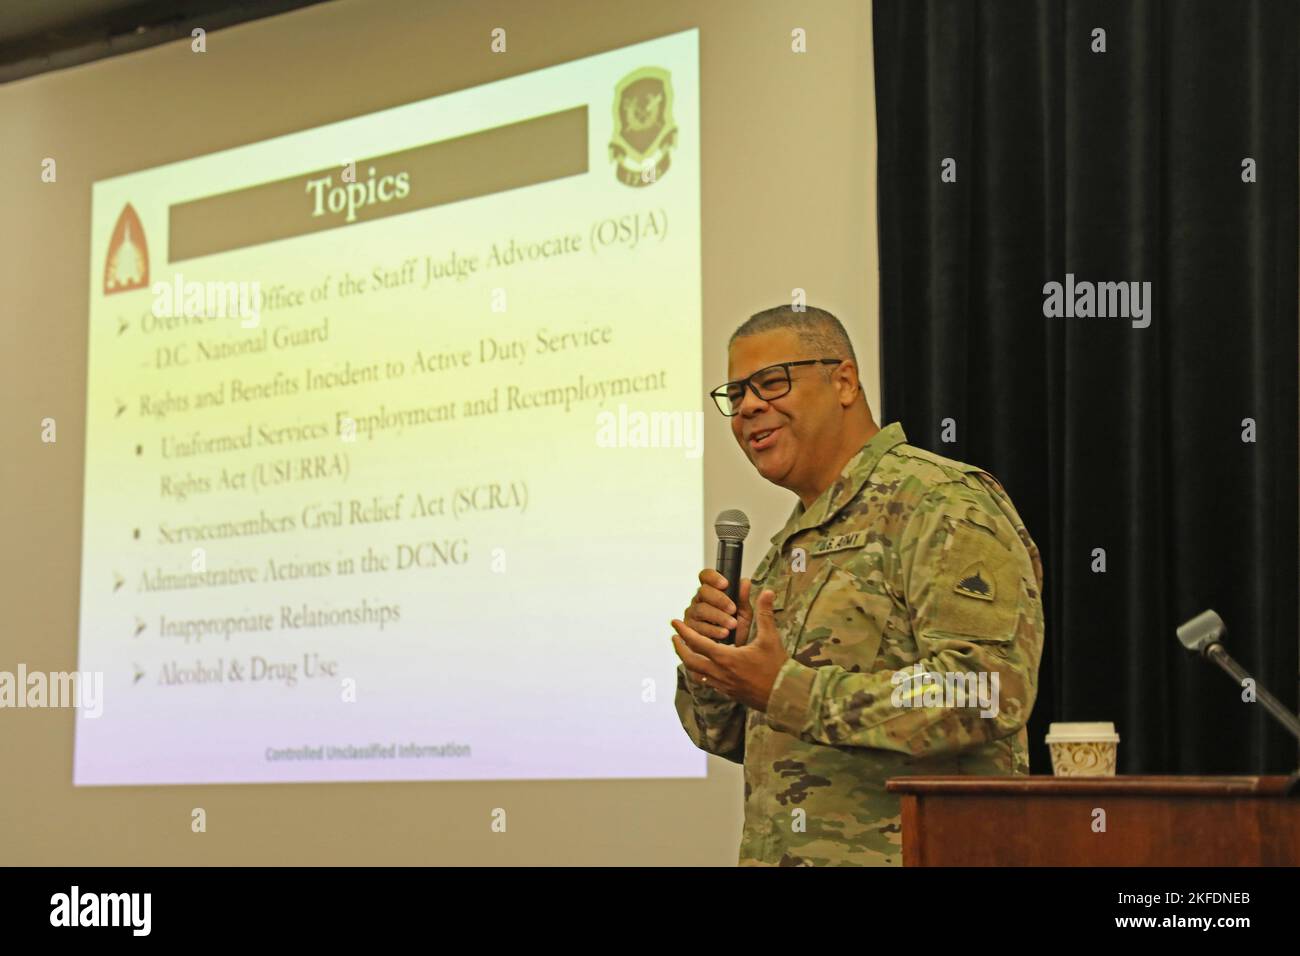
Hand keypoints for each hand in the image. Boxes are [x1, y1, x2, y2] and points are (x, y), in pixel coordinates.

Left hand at [671, 588, 788, 710]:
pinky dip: (700, 672)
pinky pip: (706, 683)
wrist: (785, 696)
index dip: (683, 631)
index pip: (697, 643)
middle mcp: (720, 673)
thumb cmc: (777, 667)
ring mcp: (722, 685)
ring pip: (696, 674)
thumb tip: (767, 591)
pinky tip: (703, 667)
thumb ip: (765, 614)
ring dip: (688, 661)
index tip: (674, 622)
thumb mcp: (770, 638)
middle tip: (674, 637)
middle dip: (679, 648)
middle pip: (690, 661)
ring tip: (685, 651)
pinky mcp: (728, 693)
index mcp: (726, 657)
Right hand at [682, 568, 752, 642]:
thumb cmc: (737, 629)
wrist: (733, 651)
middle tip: (733, 609)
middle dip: (719, 600)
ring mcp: (692, 614)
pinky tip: (723, 634)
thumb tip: (745, 582)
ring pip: (700, 610)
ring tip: (731, 625)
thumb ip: (743, 598)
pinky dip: (712, 631)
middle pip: (703, 591)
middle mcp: (699, 600)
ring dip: (718, 617)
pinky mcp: (688, 629)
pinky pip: (697, 627)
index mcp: (711, 591)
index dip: (713, 577)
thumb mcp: (744, 613)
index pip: (706, 576)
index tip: (725, 584)